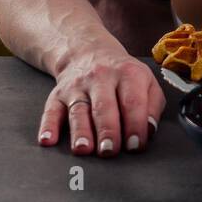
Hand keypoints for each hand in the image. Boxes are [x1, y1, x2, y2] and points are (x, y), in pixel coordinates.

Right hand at [38, 46, 163, 156]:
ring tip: (83, 148)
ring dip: (80, 131)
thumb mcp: (147, 81)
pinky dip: (48, 126)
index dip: (135, 125)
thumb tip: (149, 131)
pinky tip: (48, 140)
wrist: (88, 50)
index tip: (135, 145)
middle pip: (104, 107)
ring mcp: (77, 86)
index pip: (132, 101)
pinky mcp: (58, 94)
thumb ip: (153, 107)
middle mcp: (101, 78)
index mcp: (128, 74)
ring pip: (78, 110)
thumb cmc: (122, 75)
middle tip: (110, 151)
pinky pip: (51, 110)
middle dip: (107, 130)